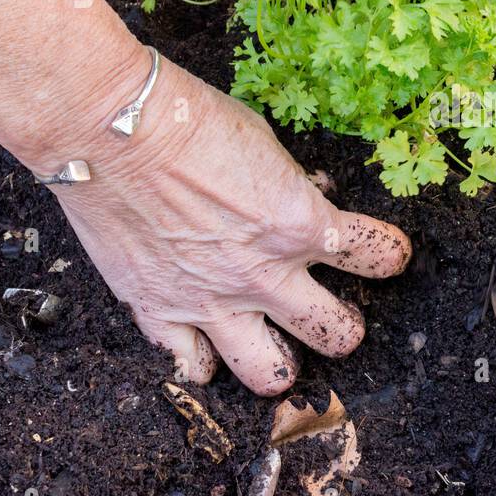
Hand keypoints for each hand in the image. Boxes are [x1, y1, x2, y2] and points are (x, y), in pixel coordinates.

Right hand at [41, 59, 410, 395]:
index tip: (387, 254)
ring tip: (277, 344)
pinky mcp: (160, 313)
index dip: (387, 255)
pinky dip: (202, 359)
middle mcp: (265, 276)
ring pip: (272, 375)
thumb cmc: (187, 120)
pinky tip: (206, 344)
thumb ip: (293, 183)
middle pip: (337, 334)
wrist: (107, 128)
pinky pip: (192, 368)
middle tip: (332, 313)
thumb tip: (312, 195)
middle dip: (343, 326)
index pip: (375, 257)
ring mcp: (212, 303)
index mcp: (301, 225)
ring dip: (283, 363)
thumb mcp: (263, 141)